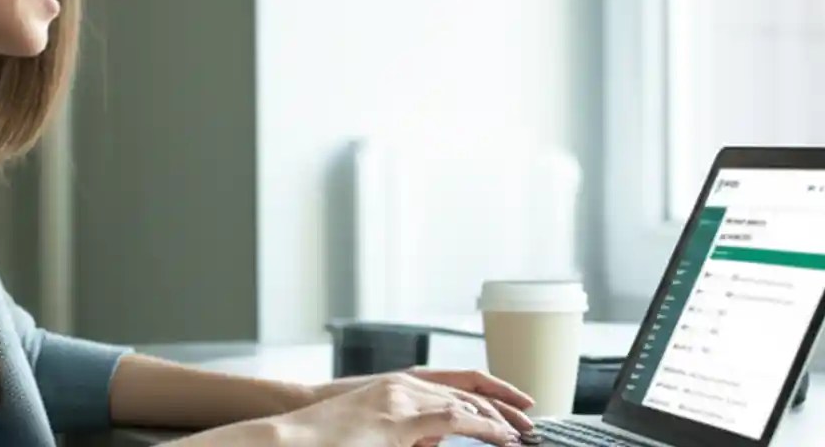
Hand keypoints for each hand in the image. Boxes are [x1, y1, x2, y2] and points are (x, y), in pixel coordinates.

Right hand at [277, 372, 524, 446]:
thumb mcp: (378, 432)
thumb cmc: (328, 439)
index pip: (456, 385)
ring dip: (497, 418)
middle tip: (530, 423)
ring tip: (521, 433)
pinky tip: (500, 437)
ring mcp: (399, 399)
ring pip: (462, 402)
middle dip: (502, 406)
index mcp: (398, 385)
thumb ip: (410, 434)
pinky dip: (480, 428)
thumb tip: (438, 439)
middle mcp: (403, 385)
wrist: (294, 436)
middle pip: (466, 390)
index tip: (514, 410)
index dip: (489, 396)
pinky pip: (450, 420)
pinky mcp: (396, 419)